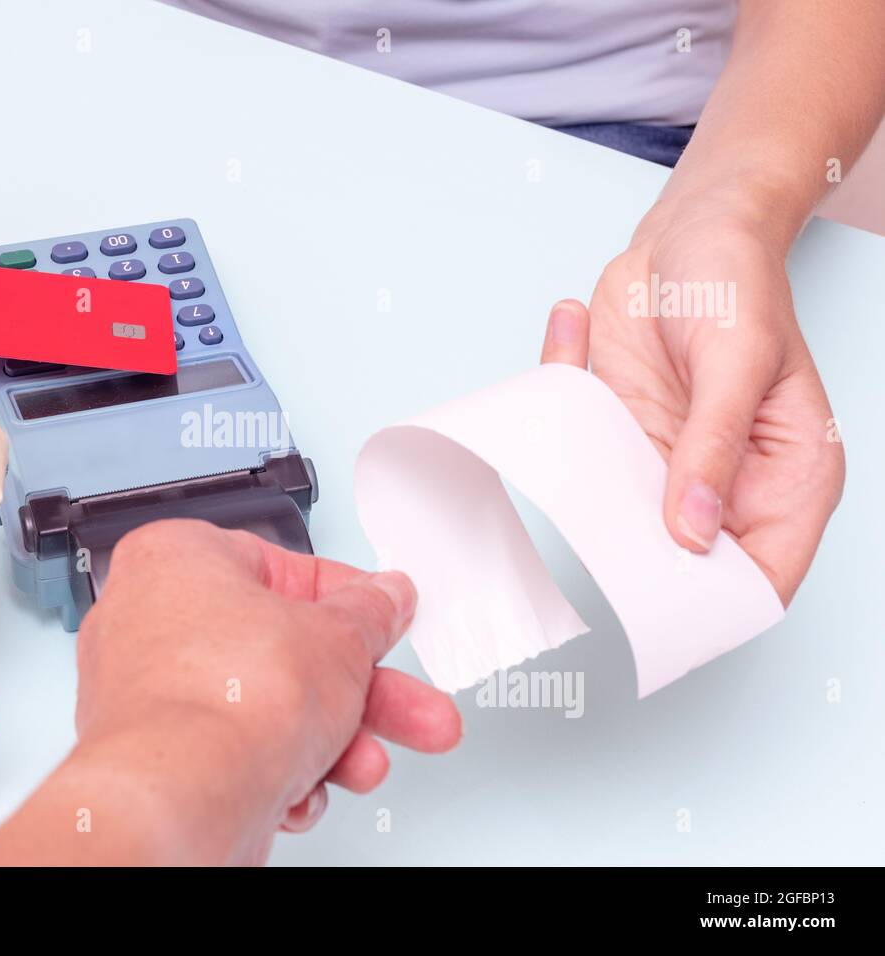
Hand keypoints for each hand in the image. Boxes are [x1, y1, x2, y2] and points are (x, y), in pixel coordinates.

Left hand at [0, 519, 461, 866]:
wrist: (185, 797)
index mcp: (179, 560)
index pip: (283, 568)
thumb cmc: (227, 699)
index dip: (349, 599)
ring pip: (264, 708)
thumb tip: (383, 599)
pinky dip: (277, 771)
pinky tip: (301, 788)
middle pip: (283, 649)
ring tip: (368, 762)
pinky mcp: (160, 757)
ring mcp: (150, 694)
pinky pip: (235, 753)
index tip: (385, 617)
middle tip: (405, 702)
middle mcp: (152, 620)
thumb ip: (370, 614)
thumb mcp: (339, 638)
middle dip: (359, 688)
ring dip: (330, 739)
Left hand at [544, 200, 843, 603]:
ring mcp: (666, 463)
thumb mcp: (737, 361)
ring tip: (546, 493)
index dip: (716, 605)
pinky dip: (554, 431)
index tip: (657, 617)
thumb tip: (693, 536)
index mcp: (786, 476)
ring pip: (618, 522)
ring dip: (579, 509)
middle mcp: (724, 483)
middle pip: (680, 564)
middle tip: (578, 570)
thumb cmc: (737, 282)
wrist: (687, 228)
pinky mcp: (619, 435)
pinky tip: (555, 379)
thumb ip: (714, 449)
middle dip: (631, 568)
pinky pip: (576, 459)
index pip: (761, 575)